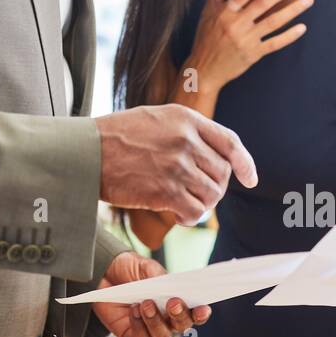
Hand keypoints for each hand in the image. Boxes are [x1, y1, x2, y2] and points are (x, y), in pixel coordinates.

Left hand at [91, 251, 210, 336]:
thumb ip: (160, 276)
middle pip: (181, 327)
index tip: (203, 307)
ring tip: (145, 303)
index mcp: (176, 302)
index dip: (200, 313)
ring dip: (155, 321)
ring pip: (161, 336)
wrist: (104, 273)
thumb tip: (173, 285)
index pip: (194, 313)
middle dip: (179, 316)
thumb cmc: (130, 270)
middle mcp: (166, 320)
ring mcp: (150, 330)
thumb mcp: (146, 267)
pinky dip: (138, 326)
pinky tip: (133, 310)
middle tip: (173, 303)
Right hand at [95, 103, 256, 225]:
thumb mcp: (154, 118)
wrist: (85, 153)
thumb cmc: (115, 137)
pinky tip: (178, 214)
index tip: (250, 178)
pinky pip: (195, 212)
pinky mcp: (165, 191)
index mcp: (185, 119)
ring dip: (203, 204)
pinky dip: (190, 217)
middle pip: (222, 173)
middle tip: (199, 193)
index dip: (245, 163)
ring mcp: (177, 166)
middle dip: (215, 187)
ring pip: (212, 194)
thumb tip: (211, 154)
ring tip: (185, 203)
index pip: (230, 142)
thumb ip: (184, 131)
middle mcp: (186, 140)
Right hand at [185, 0, 312, 94]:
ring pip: (273, 22)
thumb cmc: (205, 40)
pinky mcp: (254, 54)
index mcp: (224, 13)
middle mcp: (236, 25)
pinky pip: (274, 43)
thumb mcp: (206, 15)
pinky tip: (302, 27)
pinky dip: (289, 36)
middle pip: (263, 4)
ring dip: (292, 10)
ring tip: (308, 0)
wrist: (204, 70)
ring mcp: (246, 40)